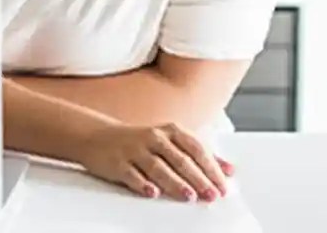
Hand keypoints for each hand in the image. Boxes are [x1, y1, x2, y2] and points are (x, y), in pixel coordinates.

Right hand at [73, 121, 233, 202]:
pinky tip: (152, 192)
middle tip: (211, 194)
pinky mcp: (117, 162)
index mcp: (169, 132)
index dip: (210, 167)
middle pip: (179, 159)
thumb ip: (199, 155)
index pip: (195, 148)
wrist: (96, 136)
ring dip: (175, 182)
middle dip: (197, 178)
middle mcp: (153, 138)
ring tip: (188, 195)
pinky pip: (131, 174)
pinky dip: (142, 184)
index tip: (222, 185)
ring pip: (158, 167)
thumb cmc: (139, 141)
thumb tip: (229, 170)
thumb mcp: (170, 142)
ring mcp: (134, 150)